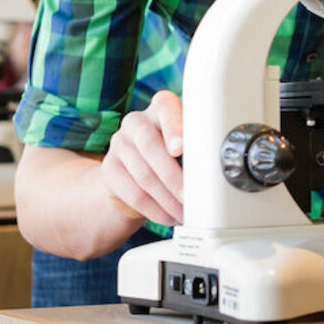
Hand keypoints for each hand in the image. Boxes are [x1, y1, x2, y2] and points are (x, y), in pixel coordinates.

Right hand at [100, 90, 185, 226]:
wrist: (139, 171)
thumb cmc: (174, 155)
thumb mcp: (188, 144)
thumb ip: (198, 147)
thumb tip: (213, 170)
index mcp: (161, 107)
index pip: (165, 106)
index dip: (173, 127)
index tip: (180, 148)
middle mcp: (136, 121)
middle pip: (151, 146)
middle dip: (174, 177)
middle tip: (192, 197)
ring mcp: (119, 143)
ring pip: (144, 175)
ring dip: (168, 200)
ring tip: (185, 212)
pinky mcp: (109, 168)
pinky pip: (133, 193)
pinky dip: (155, 210)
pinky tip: (169, 216)